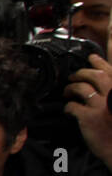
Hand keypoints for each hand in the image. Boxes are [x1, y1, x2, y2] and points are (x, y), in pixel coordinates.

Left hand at [64, 55, 111, 169]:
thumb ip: (111, 92)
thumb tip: (100, 78)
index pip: (110, 70)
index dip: (99, 62)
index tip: (91, 58)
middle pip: (93, 75)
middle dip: (80, 73)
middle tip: (72, 77)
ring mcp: (101, 106)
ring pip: (80, 88)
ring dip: (70, 88)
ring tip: (67, 92)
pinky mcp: (89, 117)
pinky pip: (72, 106)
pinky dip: (68, 107)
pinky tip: (68, 110)